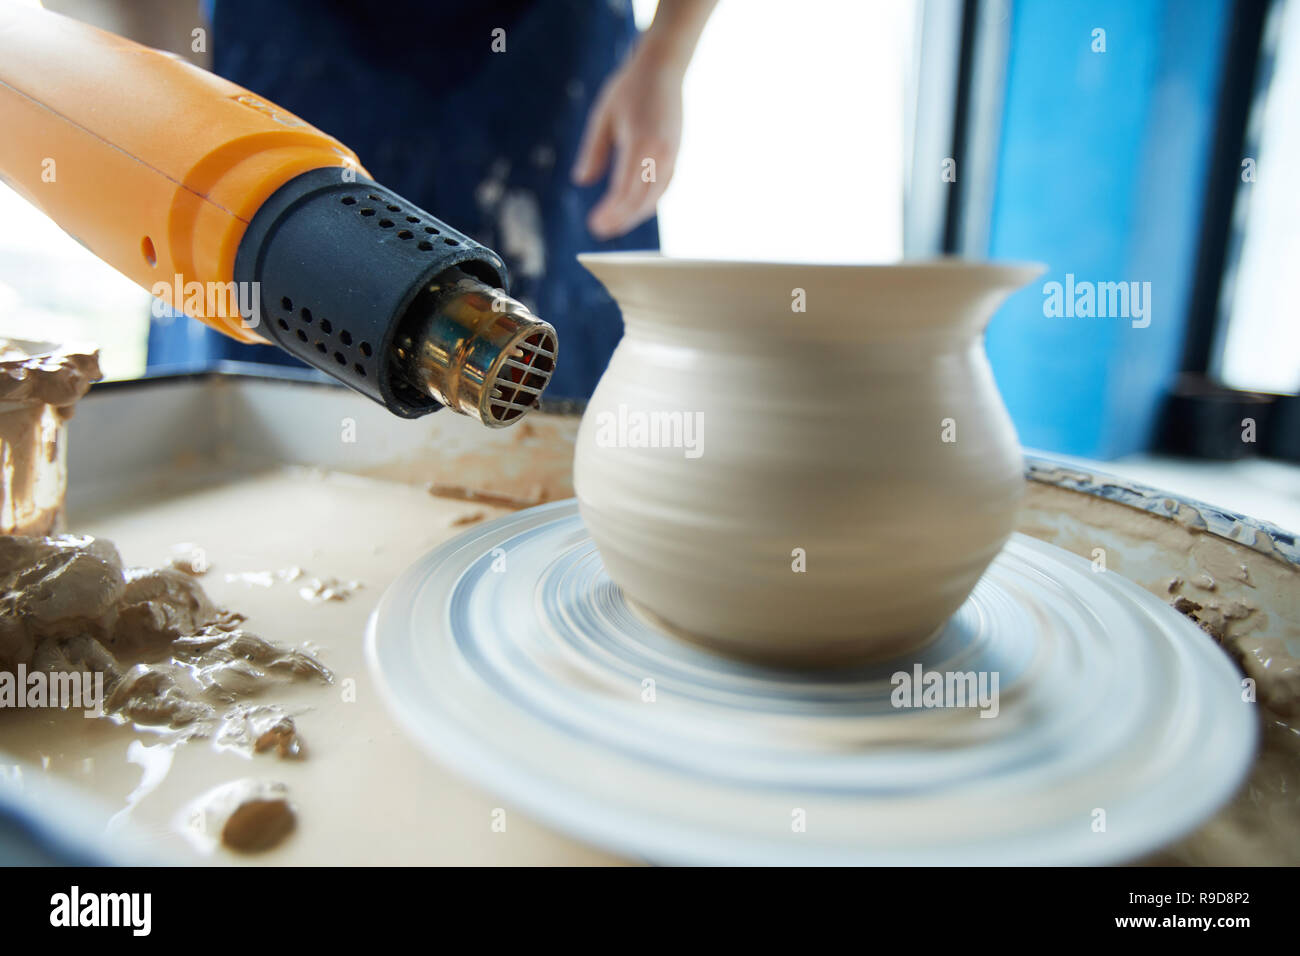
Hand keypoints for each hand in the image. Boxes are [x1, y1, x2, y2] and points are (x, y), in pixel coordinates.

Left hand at [572, 45, 685, 239]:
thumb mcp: (603, 116)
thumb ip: (593, 151)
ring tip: (615, 224)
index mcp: (639, 142)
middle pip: (641, 199)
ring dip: (635, 214)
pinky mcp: (676, 154)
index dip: (610, 211)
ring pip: (655, 196)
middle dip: (621, 219)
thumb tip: (581, 181)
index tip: (594, 223)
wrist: (664, 67)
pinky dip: (649, 201)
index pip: (624, 189)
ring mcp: (672, 154)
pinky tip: (634, 208)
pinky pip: (664, 186)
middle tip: (601, 231)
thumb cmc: (629, 88)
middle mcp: (659, 153)